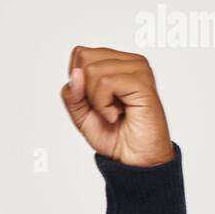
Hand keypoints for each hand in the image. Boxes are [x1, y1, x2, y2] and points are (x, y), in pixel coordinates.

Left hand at [60, 46, 173, 166]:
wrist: (134, 159)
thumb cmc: (113, 135)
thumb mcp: (80, 113)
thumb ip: (72, 93)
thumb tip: (76, 73)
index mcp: (116, 63)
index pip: (80, 54)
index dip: (77, 82)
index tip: (94, 101)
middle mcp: (129, 62)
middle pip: (84, 57)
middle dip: (84, 89)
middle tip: (104, 107)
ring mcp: (138, 70)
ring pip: (92, 70)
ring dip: (96, 100)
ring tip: (113, 113)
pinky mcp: (142, 82)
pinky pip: (106, 83)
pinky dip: (103, 105)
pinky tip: (117, 114)